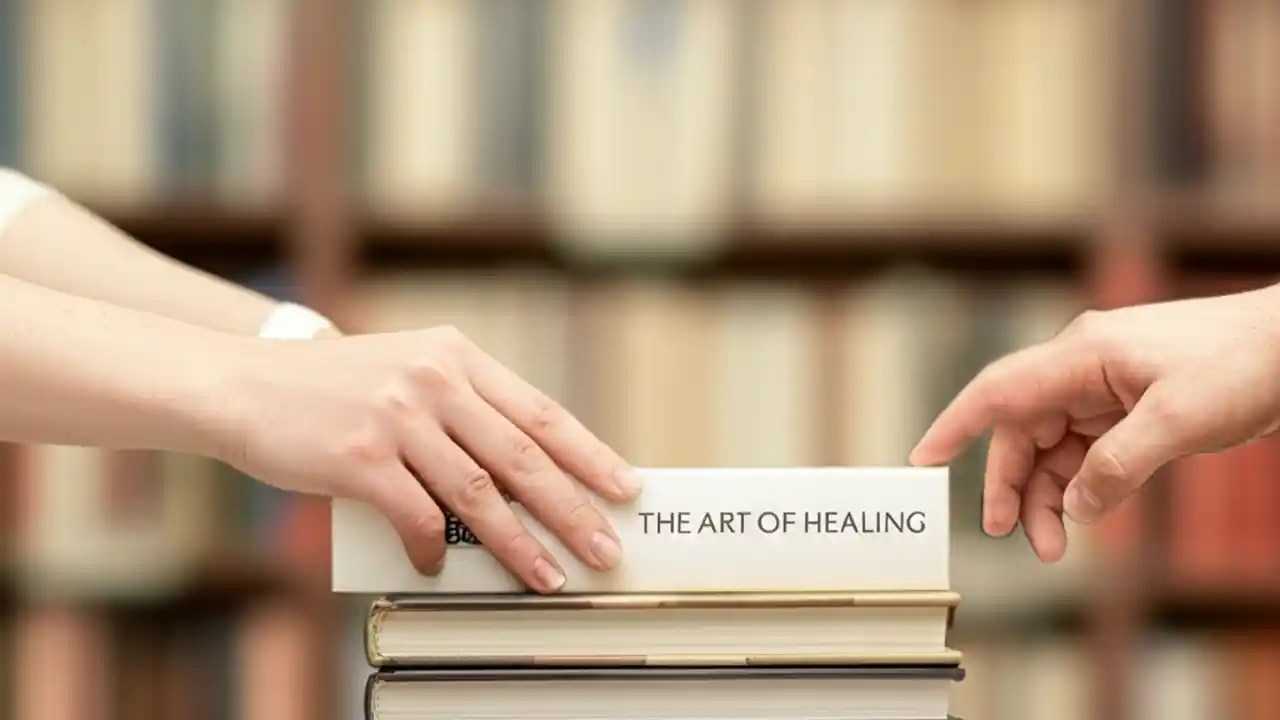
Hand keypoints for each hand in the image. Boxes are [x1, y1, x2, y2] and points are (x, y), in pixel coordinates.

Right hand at [211, 325, 640, 592]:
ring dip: (519, 544)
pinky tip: (438, 567)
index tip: (625, 486)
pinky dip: (434, 548)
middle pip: (524, 457)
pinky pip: (416, 516)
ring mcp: (397, 417)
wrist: (246, 385)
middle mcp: (434, 380)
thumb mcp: (407, 374)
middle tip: (605, 547)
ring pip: (480, 493)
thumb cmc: (337, 390)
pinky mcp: (360, 457)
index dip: (589, 454)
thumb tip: (526, 480)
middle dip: (573, 510)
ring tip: (548, 577)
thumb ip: (464, 411)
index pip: (541, 412)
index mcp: (456, 356)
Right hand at [910, 284, 1279, 562]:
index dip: (955, 425)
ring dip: (1049, 494)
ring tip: (1055, 544)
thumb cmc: (1243, 362)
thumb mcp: (1178, 421)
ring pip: (1053, 447)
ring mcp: (1106, 387)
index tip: (922, 459)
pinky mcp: (1130, 406)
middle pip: (1022, 431)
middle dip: (1013, 486)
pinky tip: (1088, 513)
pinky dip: (1082, 484)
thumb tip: (1076, 508)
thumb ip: (1117, 466)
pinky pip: (1087, 450)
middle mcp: (1084, 368)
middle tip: (1013, 536)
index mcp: (1082, 356)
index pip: (998, 391)